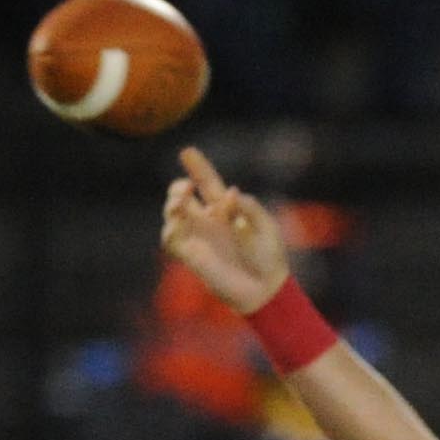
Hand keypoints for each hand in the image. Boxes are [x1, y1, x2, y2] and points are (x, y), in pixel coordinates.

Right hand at [161, 147, 291, 315]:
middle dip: (177, 187)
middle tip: (187, 187)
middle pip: (182, 196)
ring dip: (172, 203)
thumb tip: (229, 193)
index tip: (187, 151)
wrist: (266, 288)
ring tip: (182, 202)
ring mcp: (197, 237)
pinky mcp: (191, 256)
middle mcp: (208, 221)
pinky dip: (170, 228)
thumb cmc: (269, 257)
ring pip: (171, 214)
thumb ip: (249, 207)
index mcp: (226, 210)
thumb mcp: (266, 226)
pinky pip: (170, 239)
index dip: (197, 167)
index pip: (207, 183)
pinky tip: (179, 223)